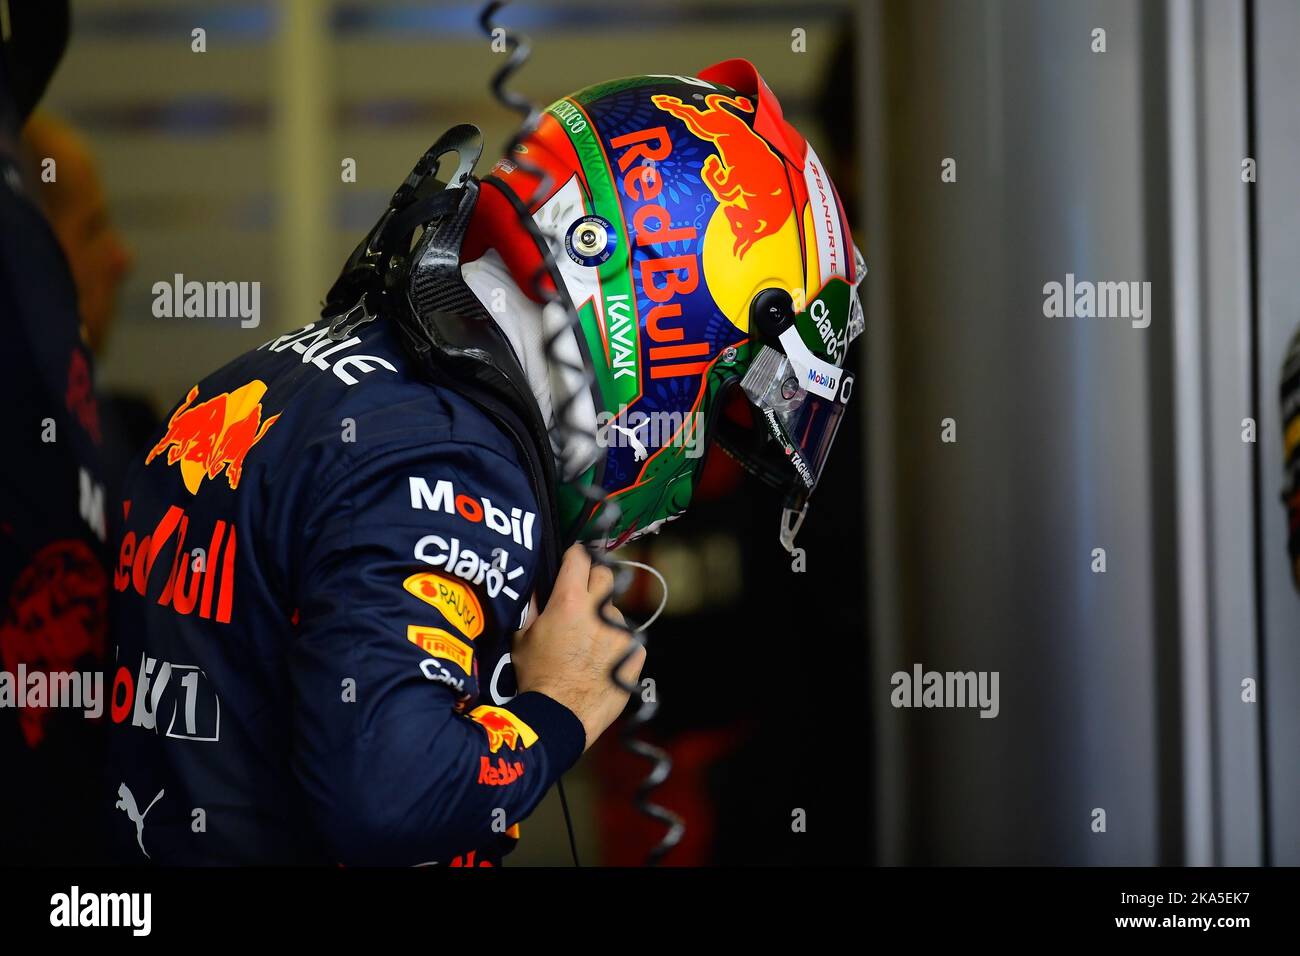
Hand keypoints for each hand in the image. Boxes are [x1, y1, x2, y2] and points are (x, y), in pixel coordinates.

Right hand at [512, 544, 645, 750]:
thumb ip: (534, 606)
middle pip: (604, 574)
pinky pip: (627, 636)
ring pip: (615, 609)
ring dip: (604, 616)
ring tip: (588, 642)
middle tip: (581, 596)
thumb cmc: (537, 678)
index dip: (574, 555)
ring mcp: (621, 631)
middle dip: (593, 578)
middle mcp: (600, 610)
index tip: (573, 559)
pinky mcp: (635, 651)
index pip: (579, 557)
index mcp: (569, 601)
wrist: (561, 717)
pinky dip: (616, 643)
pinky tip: (601, 660)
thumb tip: (540, 585)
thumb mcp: (522, 638)